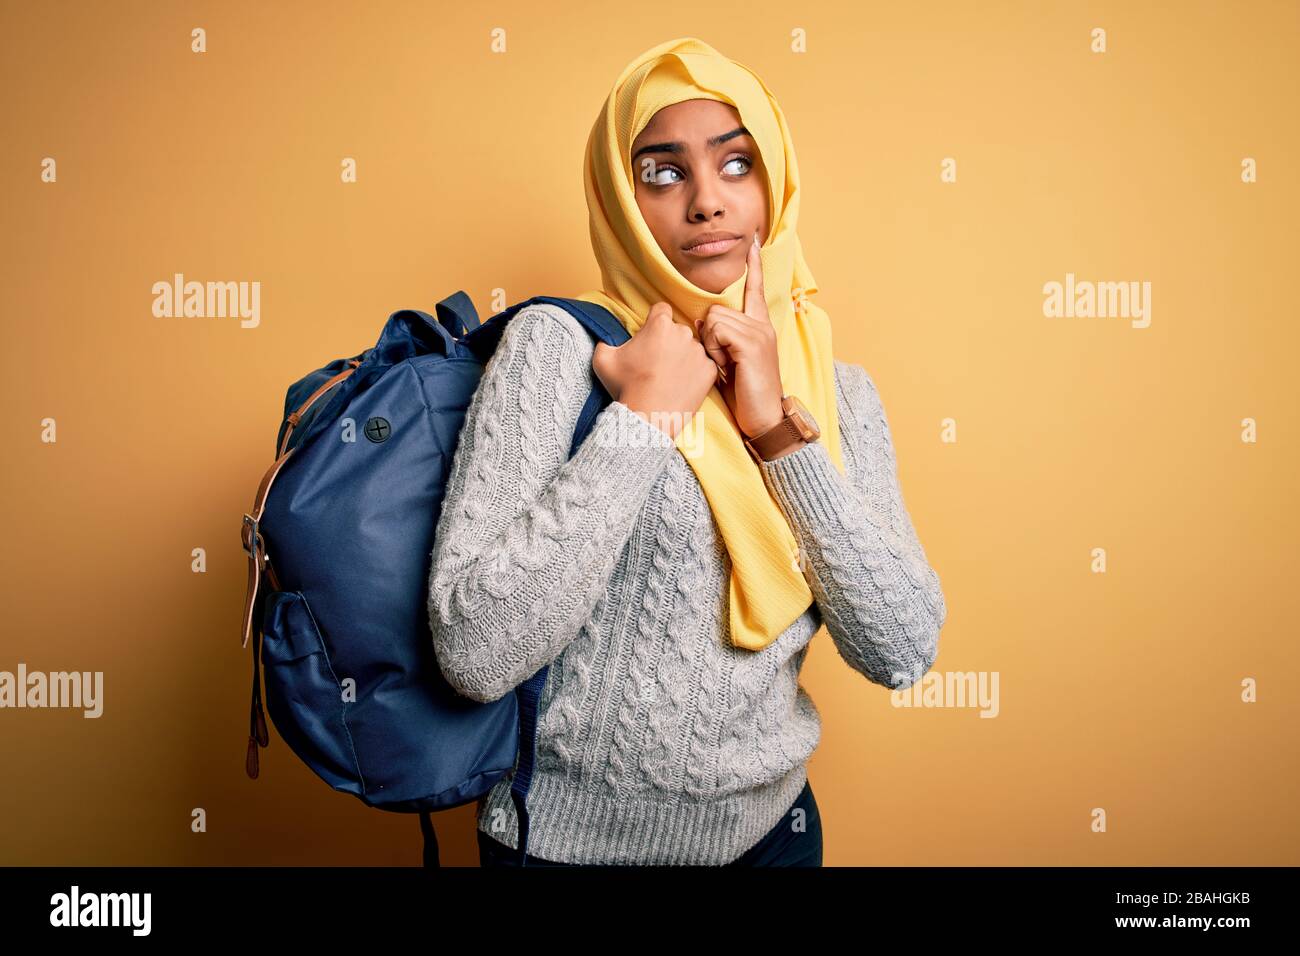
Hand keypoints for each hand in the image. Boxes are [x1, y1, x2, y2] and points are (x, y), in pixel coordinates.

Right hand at [592, 301, 717, 440]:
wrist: (648, 417)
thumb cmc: (625, 387)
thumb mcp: (603, 359)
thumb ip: (605, 339)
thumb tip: (606, 335)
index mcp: (660, 325)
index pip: (661, 309)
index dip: (655, 320)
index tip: (650, 336)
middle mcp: (683, 333)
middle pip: (677, 329)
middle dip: (668, 341)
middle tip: (657, 362)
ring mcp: (699, 352)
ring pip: (692, 348)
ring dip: (683, 357)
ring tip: (669, 377)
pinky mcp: (710, 370)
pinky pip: (704, 365)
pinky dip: (695, 373)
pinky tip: (681, 385)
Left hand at [694, 230, 785, 438]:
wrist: (765, 419)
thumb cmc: (746, 394)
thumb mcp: (730, 361)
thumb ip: (720, 339)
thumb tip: (700, 322)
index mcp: (760, 327)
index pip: (755, 290)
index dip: (754, 266)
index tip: (753, 242)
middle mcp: (762, 325)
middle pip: (716, 308)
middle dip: (709, 336)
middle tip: (722, 362)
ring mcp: (759, 333)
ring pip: (713, 319)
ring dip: (710, 345)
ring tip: (726, 366)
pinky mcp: (751, 344)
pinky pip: (715, 331)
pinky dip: (713, 350)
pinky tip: (727, 368)